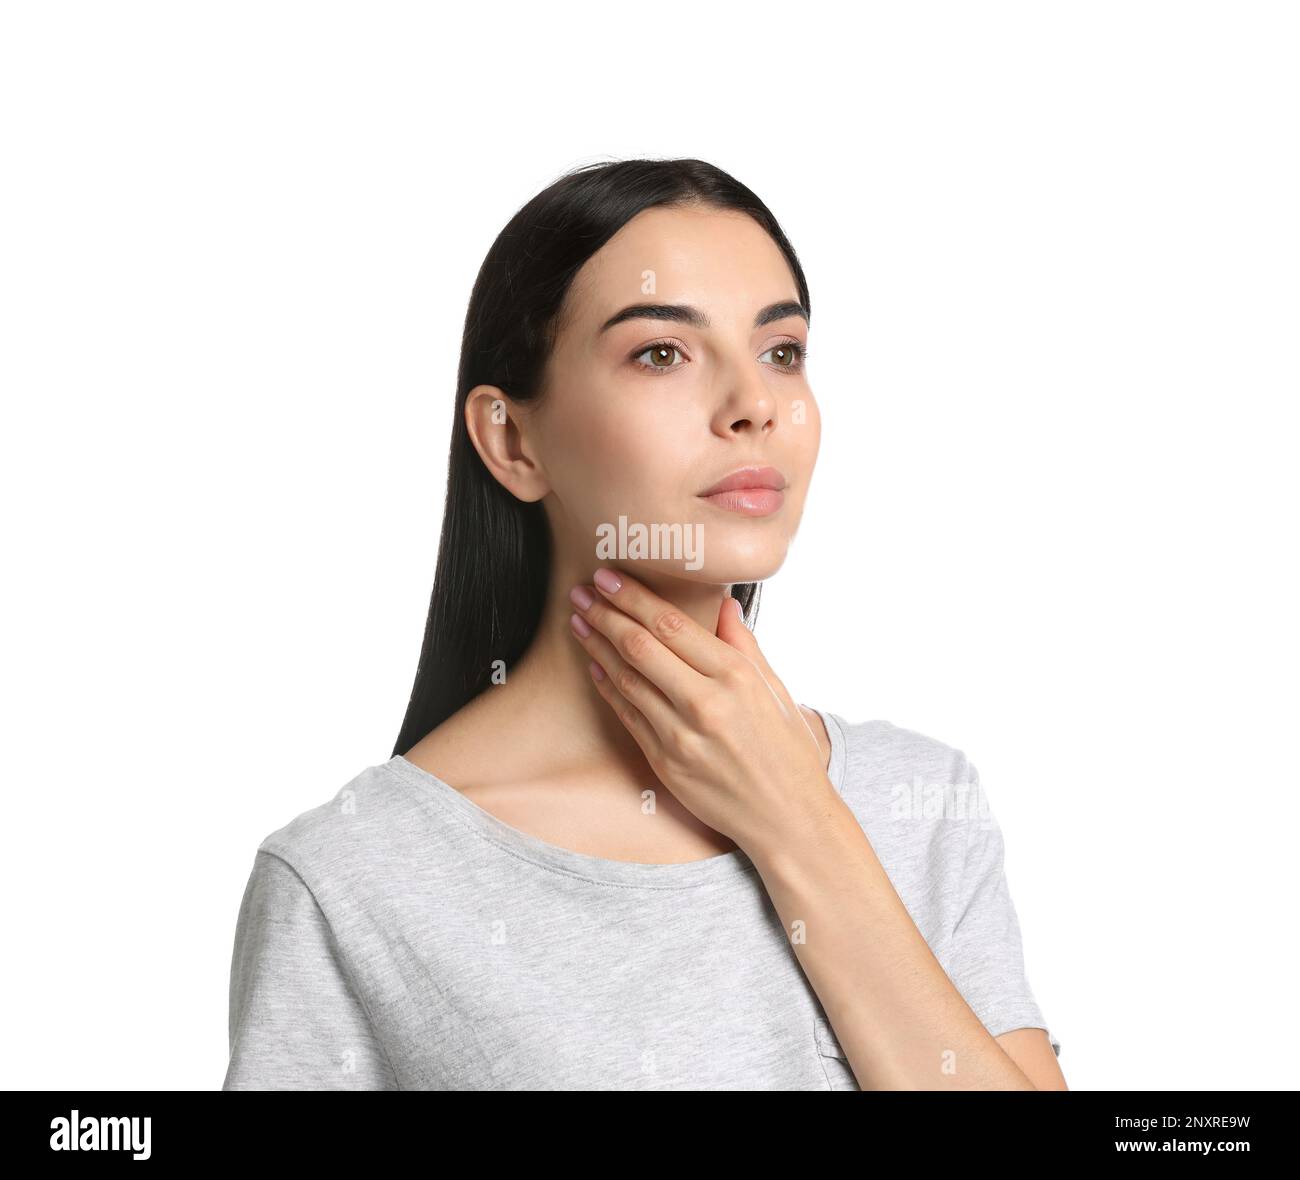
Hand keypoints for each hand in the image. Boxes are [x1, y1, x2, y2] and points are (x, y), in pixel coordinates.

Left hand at [567, 567, 834, 857]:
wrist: (787, 817)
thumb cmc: (787, 751)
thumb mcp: (776, 690)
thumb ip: (745, 644)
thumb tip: (725, 604)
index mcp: (736, 676)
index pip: (672, 624)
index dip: (633, 597)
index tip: (608, 576)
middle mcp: (706, 703)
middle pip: (640, 647)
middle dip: (605, 614)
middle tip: (581, 592)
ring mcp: (681, 736)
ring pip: (627, 679)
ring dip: (597, 647)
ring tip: (580, 622)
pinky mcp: (665, 763)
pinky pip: (628, 715)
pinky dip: (608, 687)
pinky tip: (595, 666)